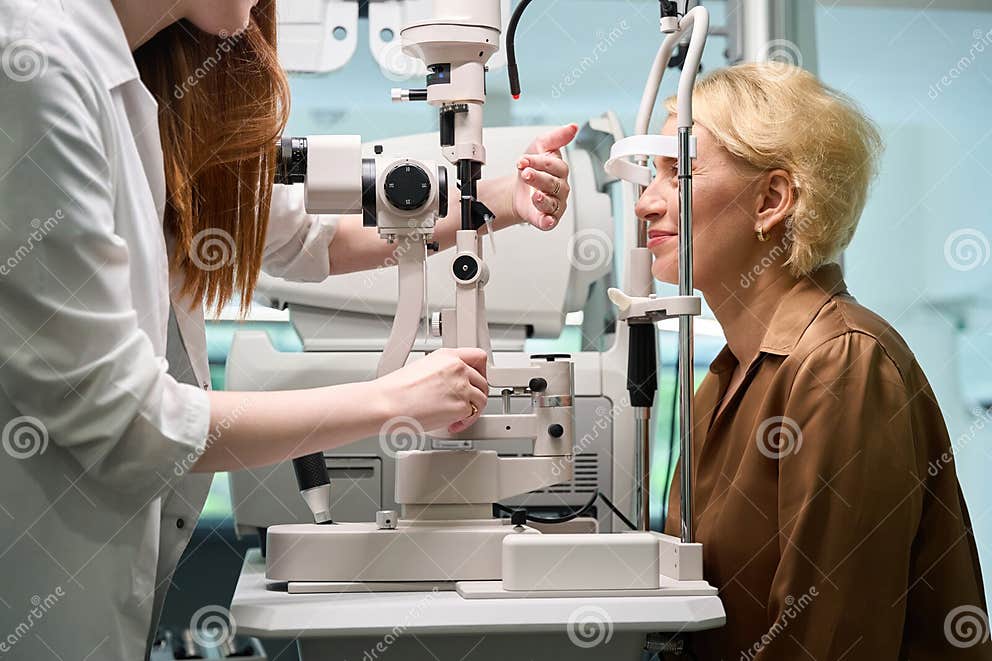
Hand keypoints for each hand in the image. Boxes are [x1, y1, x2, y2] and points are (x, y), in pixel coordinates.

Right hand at [374, 348, 488, 434]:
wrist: (387, 404)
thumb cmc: (395, 390)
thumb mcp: (421, 368)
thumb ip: (442, 372)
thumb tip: (449, 384)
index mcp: (447, 356)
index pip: (478, 356)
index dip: (481, 371)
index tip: (477, 379)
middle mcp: (457, 368)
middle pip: (483, 381)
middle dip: (476, 394)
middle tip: (467, 403)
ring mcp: (461, 386)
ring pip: (481, 399)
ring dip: (472, 410)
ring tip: (458, 417)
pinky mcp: (461, 406)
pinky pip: (472, 415)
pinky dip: (464, 422)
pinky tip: (451, 424)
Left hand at [512, 124, 578, 229]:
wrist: (518, 190)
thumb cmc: (531, 168)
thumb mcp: (539, 147)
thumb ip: (555, 137)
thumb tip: (573, 127)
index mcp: (560, 170)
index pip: (554, 165)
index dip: (538, 162)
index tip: (523, 160)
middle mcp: (560, 188)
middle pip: (552, 183)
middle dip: (538, 178)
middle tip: (525, 173)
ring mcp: (555, 204)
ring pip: (552, 202)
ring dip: (542, 199)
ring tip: (534, 195)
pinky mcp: (548, 219)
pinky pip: (550, 221)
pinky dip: (548, 221)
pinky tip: (546, 219)